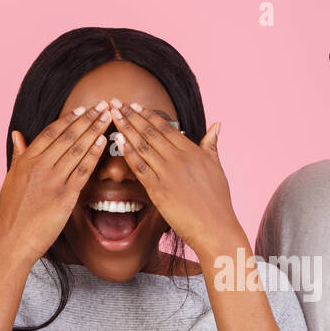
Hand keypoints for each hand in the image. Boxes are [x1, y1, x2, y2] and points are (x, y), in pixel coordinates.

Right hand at [0, 102, 112, 265]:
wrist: (12, 240)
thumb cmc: (12, 213)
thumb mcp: (10, 179)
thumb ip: (19, 155)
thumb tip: (17, 134)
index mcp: (26, 161)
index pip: (51, 133)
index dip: (69, 119)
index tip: (83, 109)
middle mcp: (39, 166)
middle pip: (67, 136)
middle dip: (87, 119)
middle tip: (103, 106)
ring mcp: (52, 181)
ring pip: (77, 149)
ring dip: (94, 131)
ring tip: (108, 118)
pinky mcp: (64, 197)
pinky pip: (82, 171)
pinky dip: (94, 154)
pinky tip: (104, 142)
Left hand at [108, 100, 239, 259]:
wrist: (215, 228)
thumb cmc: (218, 202)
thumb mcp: (217, 167)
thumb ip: (212, 145)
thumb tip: (217, 125)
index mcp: (193, 151)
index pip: (165, 128)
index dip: (147, 115)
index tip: (133, 105)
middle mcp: (179, 158)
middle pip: (149, 132)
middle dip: (130, 115)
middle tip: (114, 102)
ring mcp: (168, 173)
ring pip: (142, 145)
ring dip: (125, 128)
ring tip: (111, 115)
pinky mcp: (158, 189)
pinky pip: (139, 167)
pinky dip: (128, 152)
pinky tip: (117, 140)